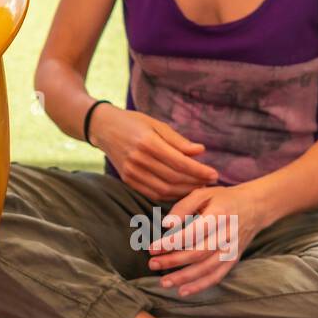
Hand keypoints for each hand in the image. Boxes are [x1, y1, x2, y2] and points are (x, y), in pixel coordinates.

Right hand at [89, 105, 218, 201]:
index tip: (214, 173)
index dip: (199, 170)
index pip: (179, 162)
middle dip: (195, 182)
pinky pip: (152, 193)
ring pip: (164, 189)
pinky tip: (181, 190)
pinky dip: (170, 195)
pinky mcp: (128, 180)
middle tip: (210, 182)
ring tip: (198, 187)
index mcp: (148, 143)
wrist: (103, 127)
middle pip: (173, 178)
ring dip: (184, 191)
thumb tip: (201, 151)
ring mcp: (131, 172)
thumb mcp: (156, 125)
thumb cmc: (134, 123)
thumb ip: (178, 141)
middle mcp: (138, 159)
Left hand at [144, 183, 267, 297]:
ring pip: (207, 268)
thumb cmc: (223, 199)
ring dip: (184, 278)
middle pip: (198, 253)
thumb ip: (183, 207)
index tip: (152, 248)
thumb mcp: (203, 193)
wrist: (256, 206)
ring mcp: (232, 250)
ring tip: (163, 282)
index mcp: (219, 215)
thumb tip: (166, 225)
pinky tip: (182, 291)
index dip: (172, 243)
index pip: (193, 233)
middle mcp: (227, 235)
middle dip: (173, 261)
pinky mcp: (234, 259)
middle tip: (152, 264)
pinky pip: (217, 276)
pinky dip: (200, 286)